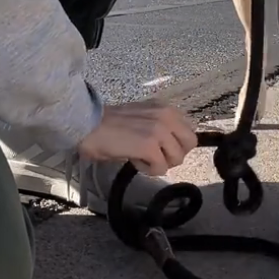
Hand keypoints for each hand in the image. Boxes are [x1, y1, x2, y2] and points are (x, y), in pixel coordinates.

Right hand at [78, 100, 197, 175]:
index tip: (159, 147)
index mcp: (166, 108)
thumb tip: (172, 146)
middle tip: (154, 156)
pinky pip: (161, 168)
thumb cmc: (110, 125)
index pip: (188, 132)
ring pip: (177, 158)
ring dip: (159, 163)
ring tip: (140, 156)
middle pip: (190, 144)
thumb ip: (160, 127)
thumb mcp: (143, 119)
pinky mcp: (150, 146)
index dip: (175, 145)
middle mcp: (167, 115)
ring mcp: (159, 130)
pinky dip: (148, 170)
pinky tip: (134, 160)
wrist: (88, 125)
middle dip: (174, 154)